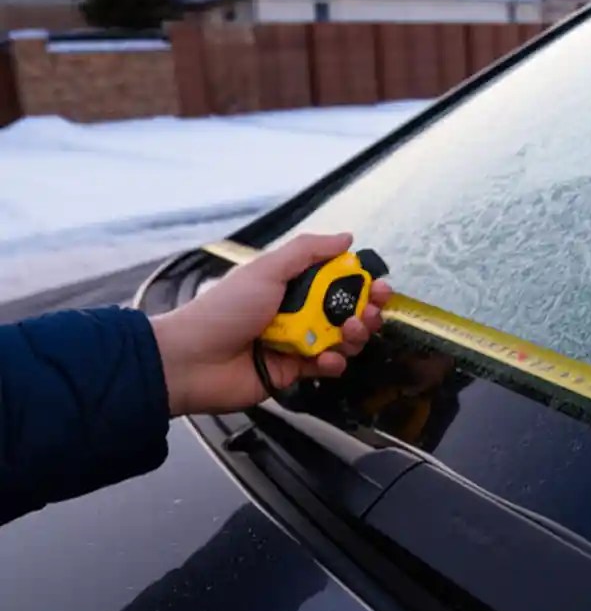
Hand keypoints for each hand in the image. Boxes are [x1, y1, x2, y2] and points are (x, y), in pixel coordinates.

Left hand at [150, 233, 393, 415]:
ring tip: (349, 333)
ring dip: (354, 336)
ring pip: (342, 340)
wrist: (192, 359)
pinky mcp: (293, 372)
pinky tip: (327, 360)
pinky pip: (326, 367)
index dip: (361, 283)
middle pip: (346, 311)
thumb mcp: (266, 270)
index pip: (338, 281)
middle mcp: (298, 312)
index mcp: (291, 284)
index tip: (379, 287)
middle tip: (370, 313)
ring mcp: (297, 342)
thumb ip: (307, 252)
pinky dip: (333, 364)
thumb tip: (347, 237)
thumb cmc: (226, 309)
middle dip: (365, 312)